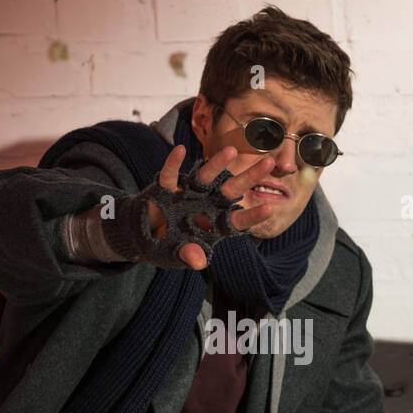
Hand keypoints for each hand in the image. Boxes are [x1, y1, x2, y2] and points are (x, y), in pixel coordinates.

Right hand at [148, 145, 278, 269]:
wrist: (143, 237)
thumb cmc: (167, 247)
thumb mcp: (177, 255)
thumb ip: (189, 255)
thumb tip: (199, 261)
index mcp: (214, 225)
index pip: (237, 220)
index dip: (252, 216)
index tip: (269, 208)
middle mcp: (206, 206)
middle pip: (231, 191)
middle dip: (248, 177)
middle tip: (269, 163)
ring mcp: (188, 195)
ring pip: (205, 178)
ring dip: (216, 164)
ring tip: (230, 150)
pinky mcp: (166, 189)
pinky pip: (170, 175)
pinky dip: (173, 163)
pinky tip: (180, 150)